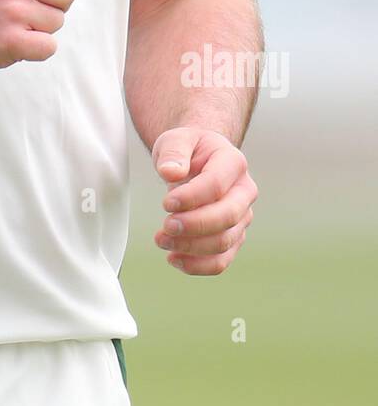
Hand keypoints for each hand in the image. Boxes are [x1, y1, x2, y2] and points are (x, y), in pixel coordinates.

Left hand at [151, 127, 256, 274]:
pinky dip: (197, 265)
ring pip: (224, 242)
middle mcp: (244, 191)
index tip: (166, 203)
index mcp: (233, 162)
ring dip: (190, 247)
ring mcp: (241, 217)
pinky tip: (173, 258)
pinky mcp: (232, 237)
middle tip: (165, 226)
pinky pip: (221, 260)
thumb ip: (173, 152)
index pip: (217, 184)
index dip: (192, 197)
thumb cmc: (189, 149)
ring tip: (161, 240)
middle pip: (227, 217)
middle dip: (194, 226)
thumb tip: (170, 172)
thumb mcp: (176, 140)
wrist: (200, 160)